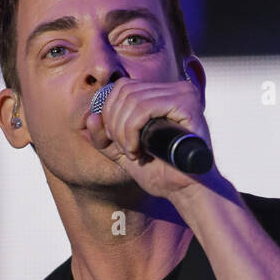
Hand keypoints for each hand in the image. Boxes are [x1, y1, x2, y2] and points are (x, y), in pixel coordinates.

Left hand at [84, 76, 215, 198]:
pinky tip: (138, 151)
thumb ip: (105, 137)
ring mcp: (183, 94)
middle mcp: (174, 88)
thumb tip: (91, 117)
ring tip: (133, 153)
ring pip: (132, 99)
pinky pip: (145, 109)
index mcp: (162, 94)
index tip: (117, 142)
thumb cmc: (162, 173)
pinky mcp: (187, 104)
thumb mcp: (125, 153)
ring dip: (123, 130)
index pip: (121, 87)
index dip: (109, 113)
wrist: (188, 192)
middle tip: (125, 150)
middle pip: (124, 89)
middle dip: (114, 123)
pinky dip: (133, 131)